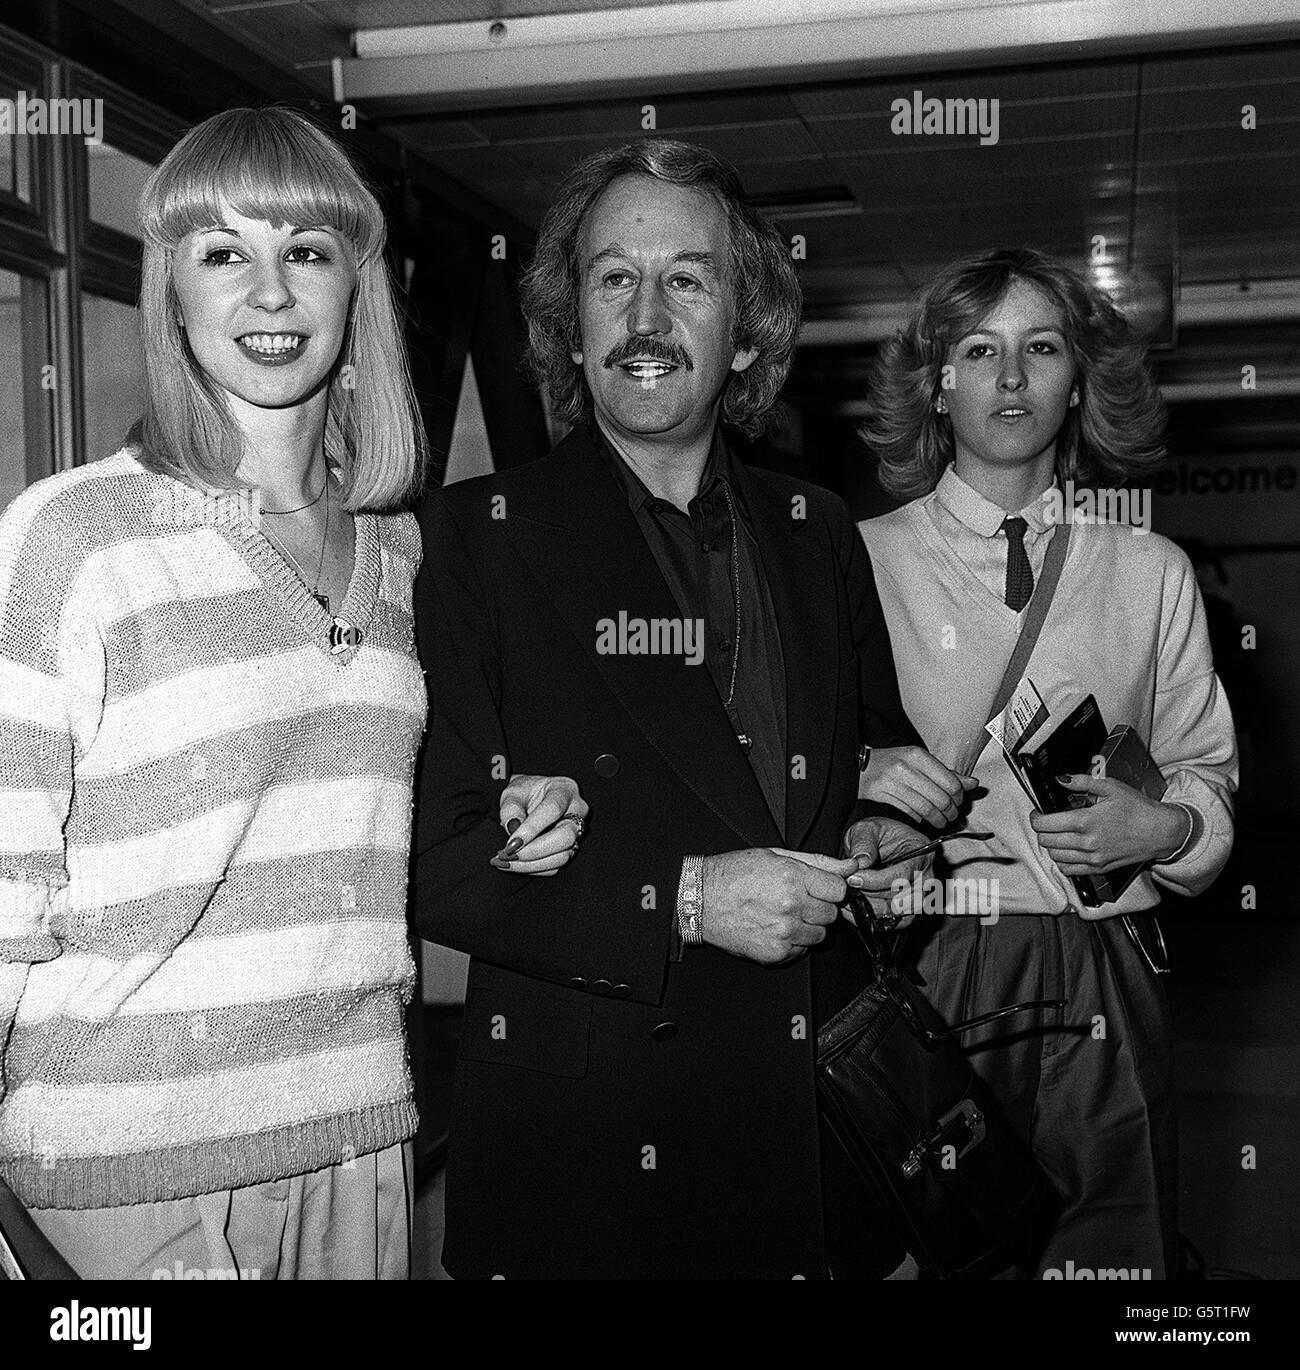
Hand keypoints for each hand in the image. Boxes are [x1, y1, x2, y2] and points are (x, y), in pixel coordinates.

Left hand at [492, 774, 589, 876]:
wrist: (530, 800)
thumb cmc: (523, 794)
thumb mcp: (512, 793)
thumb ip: (510, 809)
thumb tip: (513, 830)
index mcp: (564, 790)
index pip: (553, 809)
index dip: (532, 828)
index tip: (511, 843)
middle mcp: (577, 811)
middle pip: (565, 836)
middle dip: (534, 851)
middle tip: (508, 855)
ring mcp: (577, 832)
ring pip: (562, 856)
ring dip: (531, 864)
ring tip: (505, 861)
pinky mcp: (570, 849)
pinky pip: (555, 866)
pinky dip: (533, 869)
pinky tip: (514, 864)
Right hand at [700, 848, 857, 965]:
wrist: (698, 900)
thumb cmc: (733, 874)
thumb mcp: (775, 856)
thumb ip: (817, 862)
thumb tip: (851, 865)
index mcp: (793, 876)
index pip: (839, 890)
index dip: (829, 889)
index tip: (818, 890)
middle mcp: (791, 904)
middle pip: (831, 914)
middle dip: (817, 908)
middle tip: (795, 901)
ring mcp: (783, 931)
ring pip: (819, 935)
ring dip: (807, 927)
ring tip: (782, 915)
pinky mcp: (775, 952)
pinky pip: (801, 951)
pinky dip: (792, 943)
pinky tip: (772, 928)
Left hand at [842, 816, 935, 921]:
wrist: (883, 843)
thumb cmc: (878, 834)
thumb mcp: (867, 828)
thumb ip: (863, 842)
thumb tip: (861, 862)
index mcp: (923, 854)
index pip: (902, 876)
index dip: (874, 881)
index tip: (852, 879)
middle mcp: (927, 879)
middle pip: (900, 900)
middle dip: (868, 896)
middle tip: (845, 890)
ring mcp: (921, 897)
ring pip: (895, 914)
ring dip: (869, 909)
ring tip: (847, 899)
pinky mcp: (910, 911)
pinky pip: (893, 923)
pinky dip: (872, 919)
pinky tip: (854, 908)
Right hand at [859, 745, 975, 826]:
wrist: (859, 766)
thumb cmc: (894, 762)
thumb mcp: (920, 761)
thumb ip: (947, 773)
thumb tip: (973, 783)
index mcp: (917, 755)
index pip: (950, 783)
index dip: (959, 797)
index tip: (958, 802)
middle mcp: (905, 767)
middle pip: (940, 798)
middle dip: (951, 812)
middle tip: (952, 816)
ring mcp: (892, 782)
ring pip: (926, 809)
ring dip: (938, 820)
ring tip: (941, 822)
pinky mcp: (882, 796)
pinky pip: (910, 813)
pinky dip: (921, 820)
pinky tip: (924, 820)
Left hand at [1029, 776, 1189, 875]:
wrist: (1161, 831)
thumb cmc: (1138, 809)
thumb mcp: (1110, 787)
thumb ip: (1082, 782)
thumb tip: (1061, 779)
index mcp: (1085, 821)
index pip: (1044, 824)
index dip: (1036, 817)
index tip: (1038, 813)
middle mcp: (1086, 842)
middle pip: (1046, 841)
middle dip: (1042, 830)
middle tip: (1047, 822)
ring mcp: (1092, 858)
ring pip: (1054, 856)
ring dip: (1051, 845)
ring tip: (1058, 835)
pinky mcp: (1099, 868)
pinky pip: (1069, 870)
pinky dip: (1062, 861)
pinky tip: (1067, 850)